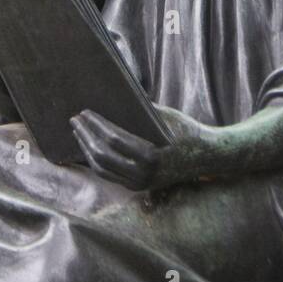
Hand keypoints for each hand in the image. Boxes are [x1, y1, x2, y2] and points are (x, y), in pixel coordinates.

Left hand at [70, 106, 211, 191]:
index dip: (96, 124)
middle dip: (85, 136)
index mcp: (151, 156)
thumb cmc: (187, 131)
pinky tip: (88, 147)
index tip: (84, 111)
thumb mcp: (166, 116)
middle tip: (74, 119)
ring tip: (78, 132)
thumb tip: (114, 94)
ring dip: (86, 149)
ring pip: (102, 169)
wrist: (208, 158)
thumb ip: (141, 109)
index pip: (113, 139)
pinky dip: (96, 161)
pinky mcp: (138, 187)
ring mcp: (140, 184)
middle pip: (103, 155)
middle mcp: (143, 175)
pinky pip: (110, 175)